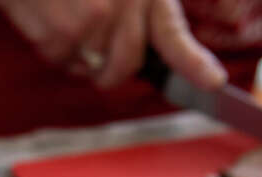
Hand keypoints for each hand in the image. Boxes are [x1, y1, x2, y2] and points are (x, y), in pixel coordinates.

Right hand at [0, 0, 226, 89]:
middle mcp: (125, 2)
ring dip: (78, 57)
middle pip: (127, 63)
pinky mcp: (63, 32)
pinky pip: (63, 60)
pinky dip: (54, 51)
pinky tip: (47, 20)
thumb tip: (150, 63)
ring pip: (94, 66)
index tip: (213, 84)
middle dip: (110, 73)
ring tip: (64, 22)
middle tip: (98, 69)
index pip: (173, 35)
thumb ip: (142, 19)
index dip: (194, 63)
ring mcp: (94, 18)